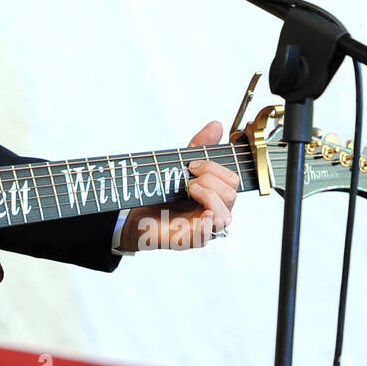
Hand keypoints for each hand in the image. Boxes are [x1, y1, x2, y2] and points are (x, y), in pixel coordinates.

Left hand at [116, 121, 238, 252]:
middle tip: (187, 178)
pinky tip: (197, 212)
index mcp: (215, 195)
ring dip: (206, 194)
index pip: (232, 179)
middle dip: (209, 177)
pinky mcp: (192, 240)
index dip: (214, 166)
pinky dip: (205, 221)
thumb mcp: (180, 164)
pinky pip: (209, 233)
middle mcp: (214, 211)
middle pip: (232, 192)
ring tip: (187, 190)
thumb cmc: (160, 193)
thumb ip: (199, 146)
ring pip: (226, 213)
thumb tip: (217, 125)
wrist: (134, 215)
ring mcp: (205, 228)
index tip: (191, 164)